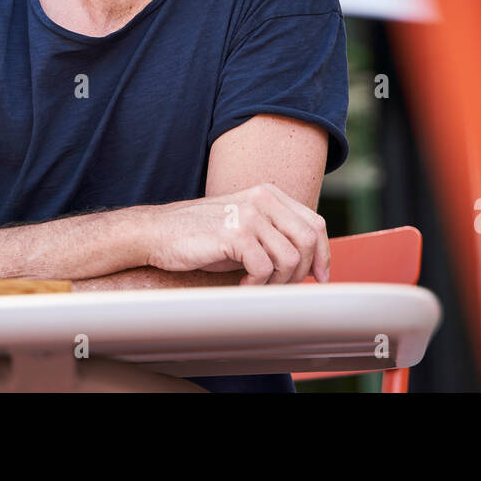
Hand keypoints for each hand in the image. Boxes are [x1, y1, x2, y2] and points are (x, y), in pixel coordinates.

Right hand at [145, 183, 329, 285]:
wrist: (158, 232)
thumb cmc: (202, 236)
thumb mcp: (244, 225)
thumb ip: (274, 234)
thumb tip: (310, 264)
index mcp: (269, 194)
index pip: (314, 223)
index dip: (323, 253)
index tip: (319, 277)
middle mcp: (263, 198)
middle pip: (309, 240)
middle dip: (301, 271)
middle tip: (281, 287)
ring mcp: (249, 214)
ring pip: (290, 258)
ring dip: (277, 282)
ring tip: (257, 286)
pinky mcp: (235, 233)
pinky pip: (265, 268)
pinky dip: (258, 285)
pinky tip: (242, 285)